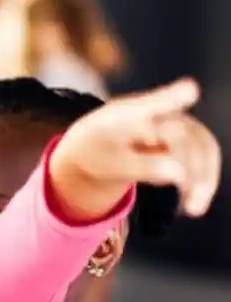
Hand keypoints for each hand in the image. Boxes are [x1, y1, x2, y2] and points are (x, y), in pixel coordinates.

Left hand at [51, 78, 220, 219]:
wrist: (96, 146)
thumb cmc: (97, 152)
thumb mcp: (108, 163)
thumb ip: (140, 167)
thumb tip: (178, 174)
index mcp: (127, 114)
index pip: (151, 104)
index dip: (170, 98)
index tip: (189, 91)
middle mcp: (157, 112)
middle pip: (184, 137)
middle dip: (192, 170)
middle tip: (192, 206)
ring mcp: (175, 121)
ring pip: (202, 145)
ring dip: (204, 177)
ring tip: (195, 210)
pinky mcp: (186, 135)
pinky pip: (204, 154)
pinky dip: (204, 178)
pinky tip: (194, 204)